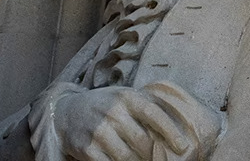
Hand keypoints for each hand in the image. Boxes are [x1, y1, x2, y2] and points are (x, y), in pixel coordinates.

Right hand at [54, 87, 189, 160]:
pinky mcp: (86, 148)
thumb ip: (148, 103)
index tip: (183, 146)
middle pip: (142, 140)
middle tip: (162, 159)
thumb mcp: (126, 96)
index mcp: (127, 97)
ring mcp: (98, 132)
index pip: (154, 114)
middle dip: (154, 154)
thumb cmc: (106, 104)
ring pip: (126, 157)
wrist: (66, 112)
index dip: (170, 131)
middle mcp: (113, 113)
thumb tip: (178, 117)